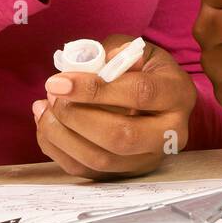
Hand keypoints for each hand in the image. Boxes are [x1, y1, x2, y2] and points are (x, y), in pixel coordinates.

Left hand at [31, 35, 197, 178]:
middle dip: (76, 117)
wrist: (160, 98)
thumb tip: (85, 65)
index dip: (95, 89)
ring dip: (62, 135)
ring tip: (44, 107)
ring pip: (101, 160)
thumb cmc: (145, 69)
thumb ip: (113, 53)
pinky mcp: (127, 173)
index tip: (59, 82)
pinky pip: (86, 171)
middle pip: (121, 136)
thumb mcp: (136, 49)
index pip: (139, 94)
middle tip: (53, 96)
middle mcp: (171, 133)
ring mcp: (149, 158)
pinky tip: (47, 124)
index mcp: (177, 94)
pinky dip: (58, 149)